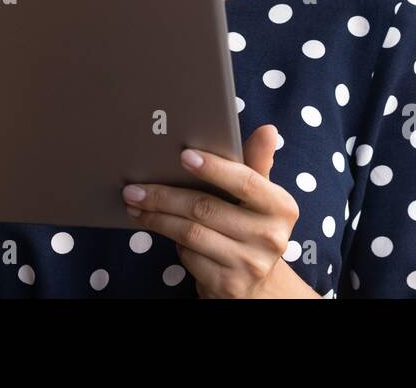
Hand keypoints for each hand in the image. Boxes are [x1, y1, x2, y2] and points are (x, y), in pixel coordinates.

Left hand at [121, 125, 317, 297]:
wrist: (257, 284)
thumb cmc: (252, 228)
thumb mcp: (260, 198)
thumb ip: (257, 163)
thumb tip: (267, 130)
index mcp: (281, 207)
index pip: (245, 181)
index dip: (214, 168)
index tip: (183, 155)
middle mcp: (270, 237)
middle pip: (206, 207)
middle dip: (164, 195)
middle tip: (134, 187)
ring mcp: (249, 264)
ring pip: (190, 232)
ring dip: (156, 218)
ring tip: (136, 205)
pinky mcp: (228, 285)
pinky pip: (189, 256)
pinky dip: (171, 241)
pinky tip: (158, 228)